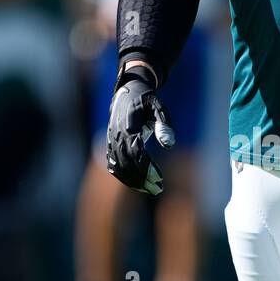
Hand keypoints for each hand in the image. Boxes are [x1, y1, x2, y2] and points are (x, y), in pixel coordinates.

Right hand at [105, 63, 175, 194]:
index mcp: (128, 125)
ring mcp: (111, 139)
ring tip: (149, 189)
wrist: (128, 90)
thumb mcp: (158, 107)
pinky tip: (136, 184)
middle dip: (141, 178)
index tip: (159, 179)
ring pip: (118, 166)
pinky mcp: (110, 143)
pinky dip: (123, 176)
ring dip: (132, 180)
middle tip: (157, 189)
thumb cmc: (147, 100)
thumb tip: (169, 145)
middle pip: (126, 162)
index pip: (136, 152)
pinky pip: (113, 164)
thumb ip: (163, 124)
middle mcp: (117, 134)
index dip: (146, 167)